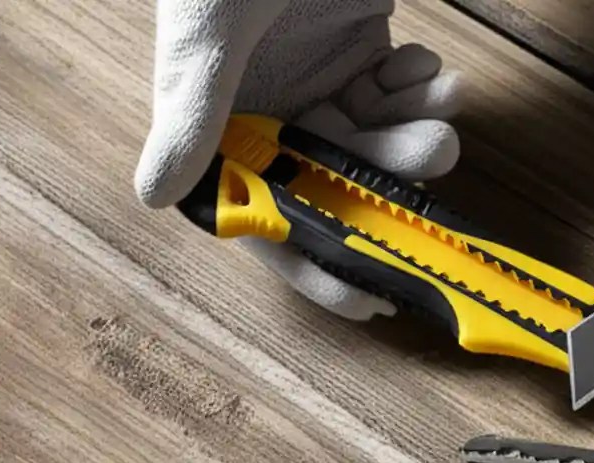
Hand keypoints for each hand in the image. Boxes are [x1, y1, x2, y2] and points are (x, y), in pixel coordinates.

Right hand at [136, 0, 461, 319]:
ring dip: (417, 134)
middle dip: (391, 178)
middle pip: (344, 183)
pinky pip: (401, 97)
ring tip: (438, 103)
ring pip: (382, 145)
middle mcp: (276, 114)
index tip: (368, 299)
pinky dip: (421, 88)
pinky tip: (422, 63)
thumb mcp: (209, 34)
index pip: (266, 214)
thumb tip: (155, 196)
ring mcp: (324, 84)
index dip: (313, 263)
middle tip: (430, 151)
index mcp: (223, 124)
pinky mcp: (365, 54)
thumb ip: (193, 112)